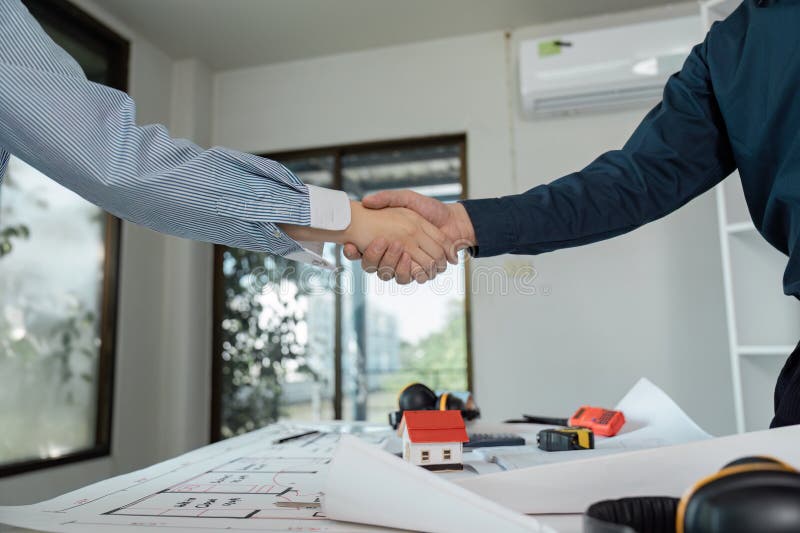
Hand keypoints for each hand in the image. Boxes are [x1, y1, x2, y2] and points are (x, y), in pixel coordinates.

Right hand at [343, 190, 475, 282]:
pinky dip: (411, 270)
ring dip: (391, 264)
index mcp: (382, 240)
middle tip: (382, 241)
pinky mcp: (421, 271)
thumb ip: (387, 198)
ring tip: (399, 249)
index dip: (351, 251)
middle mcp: (390, 257)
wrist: (454, 222)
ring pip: (389, 276)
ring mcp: (405, 266)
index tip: (350, 244)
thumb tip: (366, 200)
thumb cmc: (429, 209)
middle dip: (374, 256)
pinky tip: (412, 259)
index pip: (359, 251)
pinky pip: (411, 278)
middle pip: (372, 267)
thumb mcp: (407, 199)